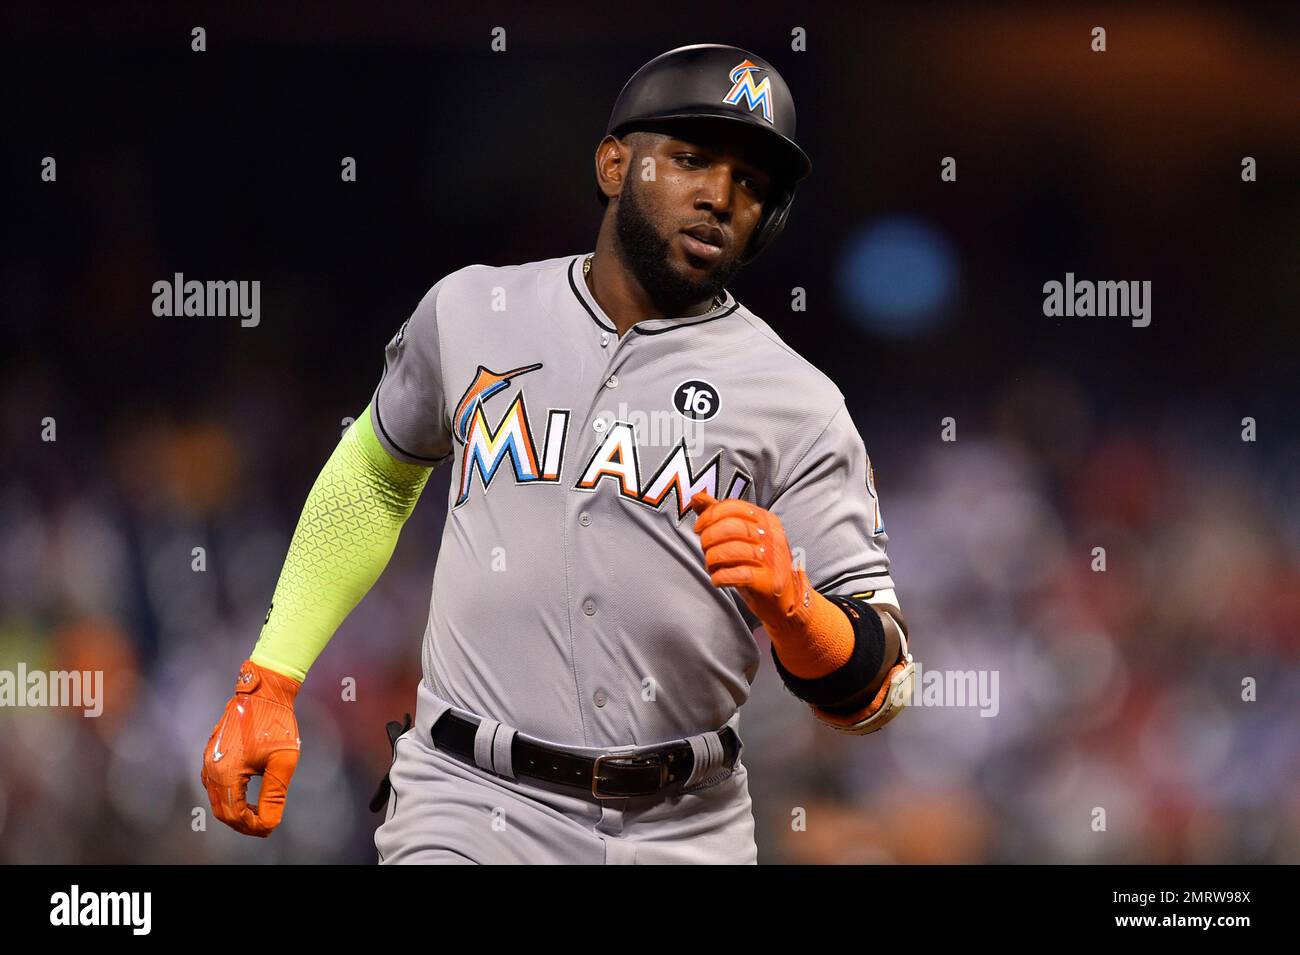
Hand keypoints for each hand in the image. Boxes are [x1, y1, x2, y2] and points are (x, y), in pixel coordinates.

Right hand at [200, 659, 301, 836]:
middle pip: (222, 811)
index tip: (271, 828)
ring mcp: (208, 760)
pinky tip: (250, 798)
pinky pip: (216, 785)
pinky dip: (231, 797)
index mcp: (226, 772)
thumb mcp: (282, 761)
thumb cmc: (276, 723)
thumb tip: (269, 824)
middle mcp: (211, 768)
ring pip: (218, 799)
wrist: (264, 692)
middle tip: (266, 825)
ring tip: (261, 814)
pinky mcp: (211, 754)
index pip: (234, 814)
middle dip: (244, 822)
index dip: (253, 826)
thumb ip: (274, 795)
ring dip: (237, 811)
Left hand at [688, 490, 812, 633]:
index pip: (733, 507)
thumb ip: (719, 515)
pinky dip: (720, 577)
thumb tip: (696, 497)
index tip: (699, 528)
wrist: (782, 599)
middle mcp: (772, 536)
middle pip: (731, 527)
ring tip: (711, 566)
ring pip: (731, 550)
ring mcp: (772, 559)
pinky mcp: (768, 581)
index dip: (710, 516)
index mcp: (766, 520)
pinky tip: (718, 579)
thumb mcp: (741, 537)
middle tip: (705, 550)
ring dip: (712, 559)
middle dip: (708, 538)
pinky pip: (737, 574)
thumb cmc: (756, 565)